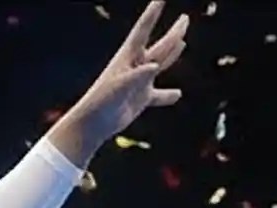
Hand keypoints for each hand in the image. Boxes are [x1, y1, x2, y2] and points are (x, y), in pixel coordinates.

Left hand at [67, 1, 188, 142]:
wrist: (91, 125)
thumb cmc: (100, 103)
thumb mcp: (118, 87)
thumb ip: (136, 75)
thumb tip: (153, 67)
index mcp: (127, 58)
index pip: (142, 30)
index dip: (152, 13)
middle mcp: (135, 67)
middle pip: (159, 46)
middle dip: (173, 33)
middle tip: (185, 19)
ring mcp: (139, 83)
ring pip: (161, 64)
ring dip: (172, 54)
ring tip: (182, 43)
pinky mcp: (140, 100)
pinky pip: (158, 96)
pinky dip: (168, 96)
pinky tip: (177, 95)